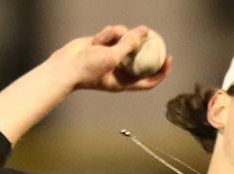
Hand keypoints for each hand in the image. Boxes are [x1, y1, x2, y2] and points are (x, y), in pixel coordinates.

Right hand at [51, 25, 171, 91]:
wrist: (64, 66)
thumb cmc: (87, 68)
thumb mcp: (112, 57)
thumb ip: (130, 44)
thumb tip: (145, 31)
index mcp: (124, 82)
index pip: (149, 81)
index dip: (161, 72)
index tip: (169, 58)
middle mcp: (119, 70)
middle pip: (139, 58)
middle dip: (144, 46)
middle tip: (151, 34)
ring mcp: (111, 58)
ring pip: (124, 41)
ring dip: (119, 35)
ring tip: (108, 36)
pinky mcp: (102, 46)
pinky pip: (112, 35)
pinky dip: (108, 33)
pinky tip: (100, 36)